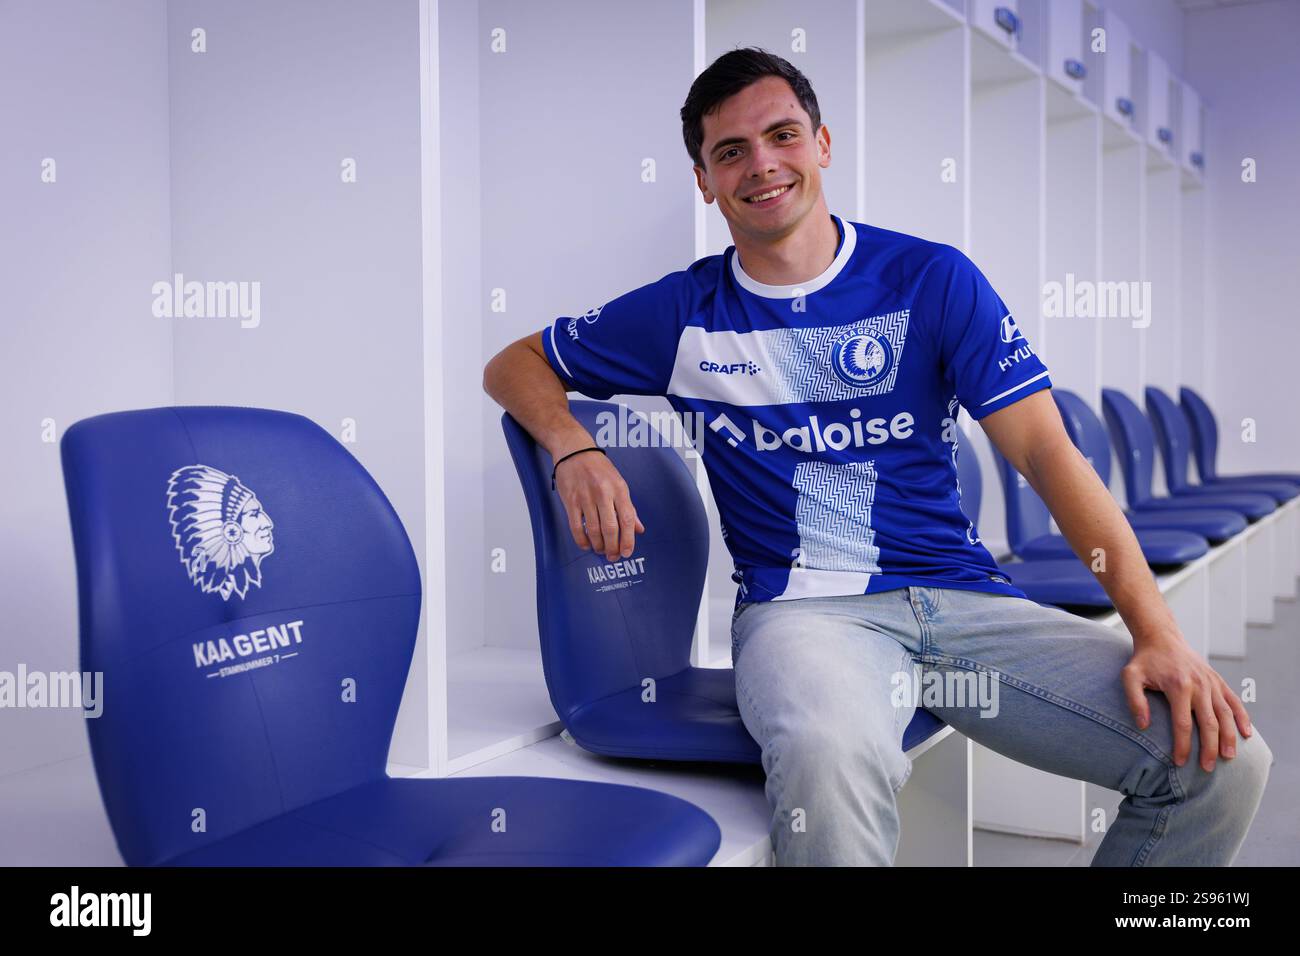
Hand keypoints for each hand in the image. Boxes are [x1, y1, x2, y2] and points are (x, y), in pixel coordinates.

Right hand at [552, 448, 644, 560]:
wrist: (574, 451)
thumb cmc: (599, 467)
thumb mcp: (619, 483)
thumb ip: (629, 508)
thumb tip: (639, 529)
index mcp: (619, 489)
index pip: (627, 520)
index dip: (628, 540)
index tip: (627, 552)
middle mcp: (603, 493)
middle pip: (610, 528)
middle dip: (613, 547)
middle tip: (613, 556)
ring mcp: (586, 497)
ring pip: (593, 530)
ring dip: (598, 545)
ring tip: (601, 550)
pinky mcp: (570, 500)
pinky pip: (576, 526)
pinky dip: (582, 540)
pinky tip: (587, 545)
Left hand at [1121, 635, 1252, 772]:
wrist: (1161, 637)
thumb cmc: (1144, 660)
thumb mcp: (1130, 676)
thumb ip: (1134, 700)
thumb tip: (1144, 726)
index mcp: (1178, 686)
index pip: (1183, 723)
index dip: (1182, 746)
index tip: (1179, 763)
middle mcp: (1199, 685)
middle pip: (1209, 723)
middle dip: (1209, 748)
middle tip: (1207, 768)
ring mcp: (1211, 682)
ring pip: (1226, 714)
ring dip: (1229, 737)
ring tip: (1229, 757)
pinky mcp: (1218, 680)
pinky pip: (1234, 701)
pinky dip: (1242, 717)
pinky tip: (1246, 734)